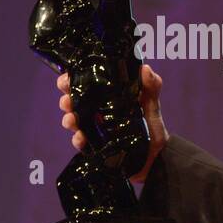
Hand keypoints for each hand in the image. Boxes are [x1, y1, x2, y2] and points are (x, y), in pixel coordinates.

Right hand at [57, 64, 167, 182]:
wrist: (157, 154)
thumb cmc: (152, 125)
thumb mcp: (152, 103)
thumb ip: (151, 86)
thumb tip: (145, 68)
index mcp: (106, 96)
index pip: (84, 84)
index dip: (71, 80)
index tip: (66, 79)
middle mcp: (97, 111)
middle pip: (73, 102)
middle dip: (66, 100)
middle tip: (67, 101)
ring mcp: (94, 129)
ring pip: (74, 122)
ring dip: (69, 119)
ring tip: (71, 120)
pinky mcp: (95, 146)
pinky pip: (82, 143)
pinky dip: (78, 140)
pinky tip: (81, 138)